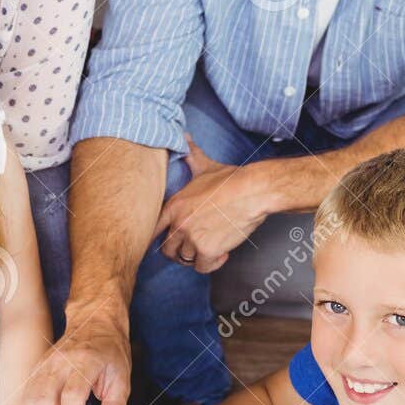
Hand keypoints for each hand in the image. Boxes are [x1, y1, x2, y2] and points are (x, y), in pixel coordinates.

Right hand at [23, 306, 130, 404]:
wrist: (94, 321)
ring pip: (31, 401)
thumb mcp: (122, 381)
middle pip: (44, 401)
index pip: (71, 396)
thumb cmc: (109, 350)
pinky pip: (27, 397)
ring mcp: (44, 364)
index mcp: (86, 361)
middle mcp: (60, 362)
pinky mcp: (36, 369)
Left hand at [155, 139, 268, 272]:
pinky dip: (211, 264)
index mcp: (174, 206)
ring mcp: (192, 237)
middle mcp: (179, 223)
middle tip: (191, 249)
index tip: (161, 243)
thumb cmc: (231, 179)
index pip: (152, 229)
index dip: (155, 239)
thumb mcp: (205, 166)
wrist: (252, 191)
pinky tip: (221, 255)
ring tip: (208, 249)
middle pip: (166, 250)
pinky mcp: (208, 249)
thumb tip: (185, 136)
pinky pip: (202, 267)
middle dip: (178, 252)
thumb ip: (191, 155)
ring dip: (196, 258)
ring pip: (185, 259)